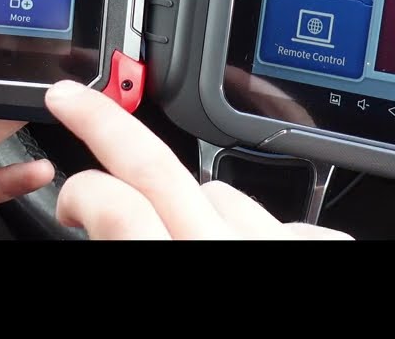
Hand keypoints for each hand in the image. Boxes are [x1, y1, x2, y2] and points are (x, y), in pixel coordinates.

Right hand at [44, 81, 352, 239]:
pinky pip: (277, 219)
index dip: (80, 189)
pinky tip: (250, 250)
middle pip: (158, 167)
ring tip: (186, 237)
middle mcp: (226, 250)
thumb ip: (124, 243)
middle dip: (106, 123)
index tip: (72, 195)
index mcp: (173, 263)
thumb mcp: (149, 295)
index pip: (113, 205)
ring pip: (218, 193)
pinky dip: (257, 231)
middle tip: (74, 97)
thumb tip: (92, 216)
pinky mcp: (322, 244)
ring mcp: (278, 244)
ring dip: (192, 204)